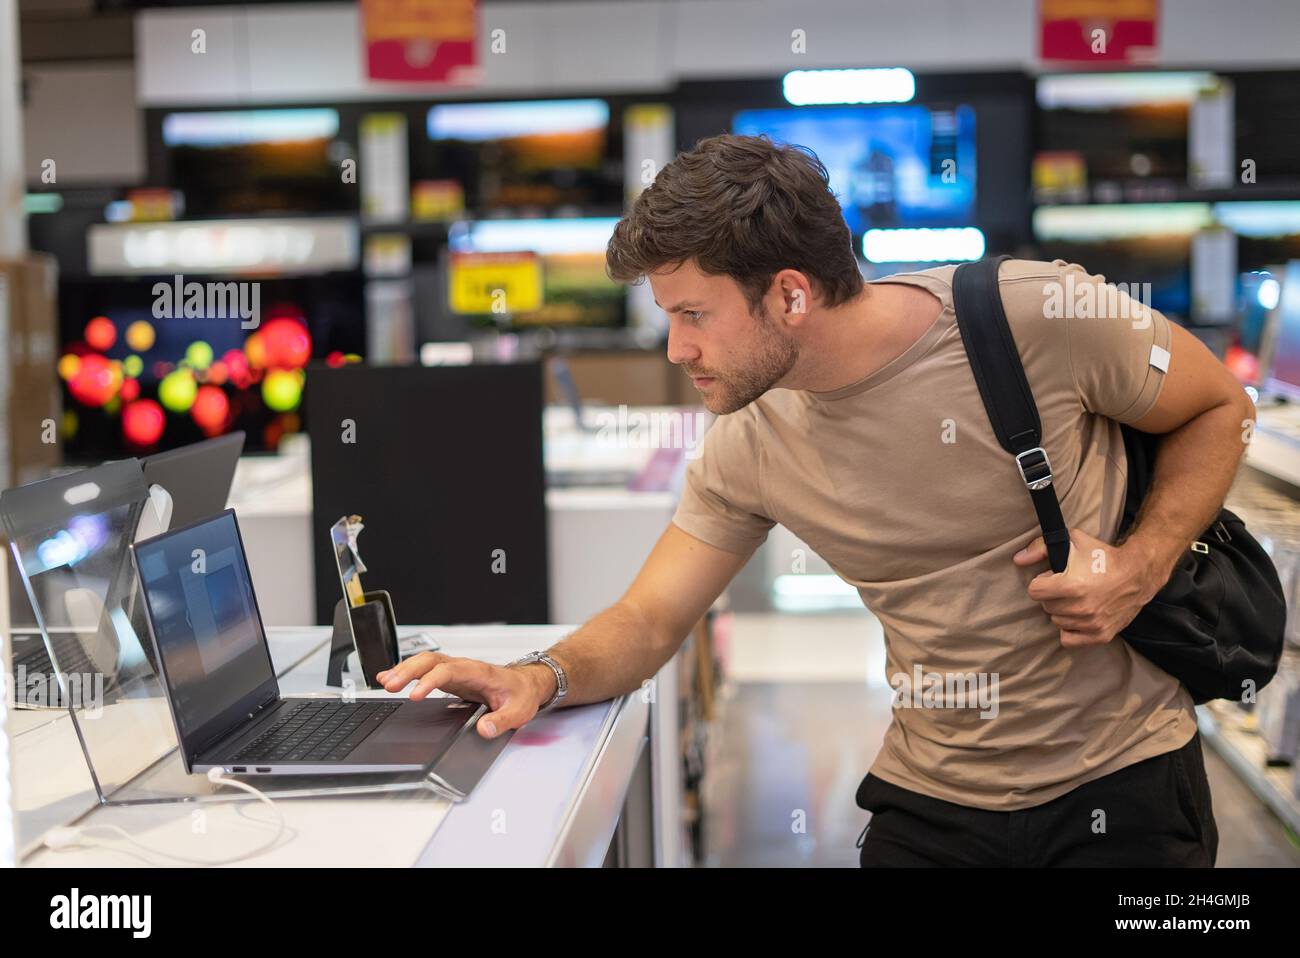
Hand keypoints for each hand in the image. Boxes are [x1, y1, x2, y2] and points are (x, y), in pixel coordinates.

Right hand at [375, 653, 550, 738]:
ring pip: (425, 662)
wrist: (526, 684)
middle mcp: (464, 667)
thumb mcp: (519, 711)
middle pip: (431, 661)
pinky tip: (390, 678)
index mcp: (478, 672)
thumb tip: (484, 729)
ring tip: (384, 682)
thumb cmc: (521, 693)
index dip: (430, 681)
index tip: (415, 695)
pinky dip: (407, 672)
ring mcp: (455, 671)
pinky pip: (425, 670)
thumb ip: (502, 721)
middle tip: (390, 686)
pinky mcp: (450, 677)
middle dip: (409, 671)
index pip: (449, 671)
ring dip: (404, 669)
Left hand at [1013, 528, 1160, 647]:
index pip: (1034, 591)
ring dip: (1062, 611)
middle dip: (1052, 596)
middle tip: (1068, 587)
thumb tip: (1017, 559)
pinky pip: (1069, 640)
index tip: (1053, 578)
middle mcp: (1081, 608)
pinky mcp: (1100, 635)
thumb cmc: (1104, 556)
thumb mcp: (1073, 541)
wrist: (1138, 573)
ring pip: (1057, 621)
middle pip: (1045, 607)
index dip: (1042, 582)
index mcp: (1072, 586)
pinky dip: (1070, 629)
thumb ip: (1041, 548)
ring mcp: (1091, 623)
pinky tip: (1078, 616)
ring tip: (1077, 599)